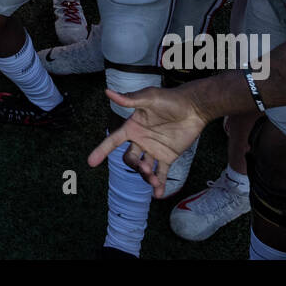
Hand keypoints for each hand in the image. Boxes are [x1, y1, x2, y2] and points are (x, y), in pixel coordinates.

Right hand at [86, 87, 209, 197]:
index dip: (102, 150)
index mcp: (132, 127)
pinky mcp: (167, 156)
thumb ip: (130, 99)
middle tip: (146, 169)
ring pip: (144, 168)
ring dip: (147, 177)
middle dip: (135, 167)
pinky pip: (161, 172)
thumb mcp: (149, 98)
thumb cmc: (170, 99)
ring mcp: (153, 149)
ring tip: (155, 181)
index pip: (113, 141)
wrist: (194, 108)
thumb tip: (108, 91)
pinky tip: (158, 194)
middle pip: (130, 159)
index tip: (91, 162)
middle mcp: (140, 140)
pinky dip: (160, 184)